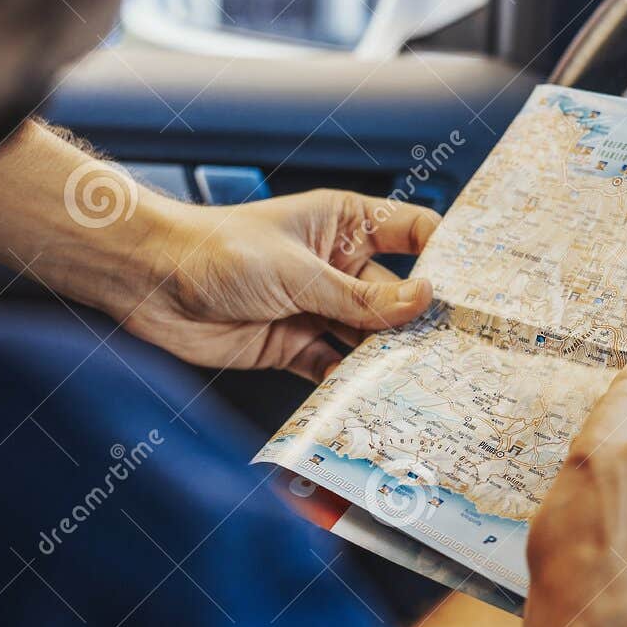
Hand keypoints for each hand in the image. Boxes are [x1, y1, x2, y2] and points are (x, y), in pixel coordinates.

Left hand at [125, 188, 440, 378]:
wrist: (149, 283)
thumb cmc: (217, 251)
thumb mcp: (299, 272)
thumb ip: (361, 296)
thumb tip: (422, 300)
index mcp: (346, 225)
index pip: (414, 234)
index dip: (446, 259)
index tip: (476, 289)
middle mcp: (339, 266)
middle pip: (398, 296)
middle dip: (422, 323)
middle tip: (458, 352)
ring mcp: (318, 307)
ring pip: (370, 338)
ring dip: (388, 360)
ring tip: (422, 384)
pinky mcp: (295, 345)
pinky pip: (335, 369)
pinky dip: (351, 386)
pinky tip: (372, 400)